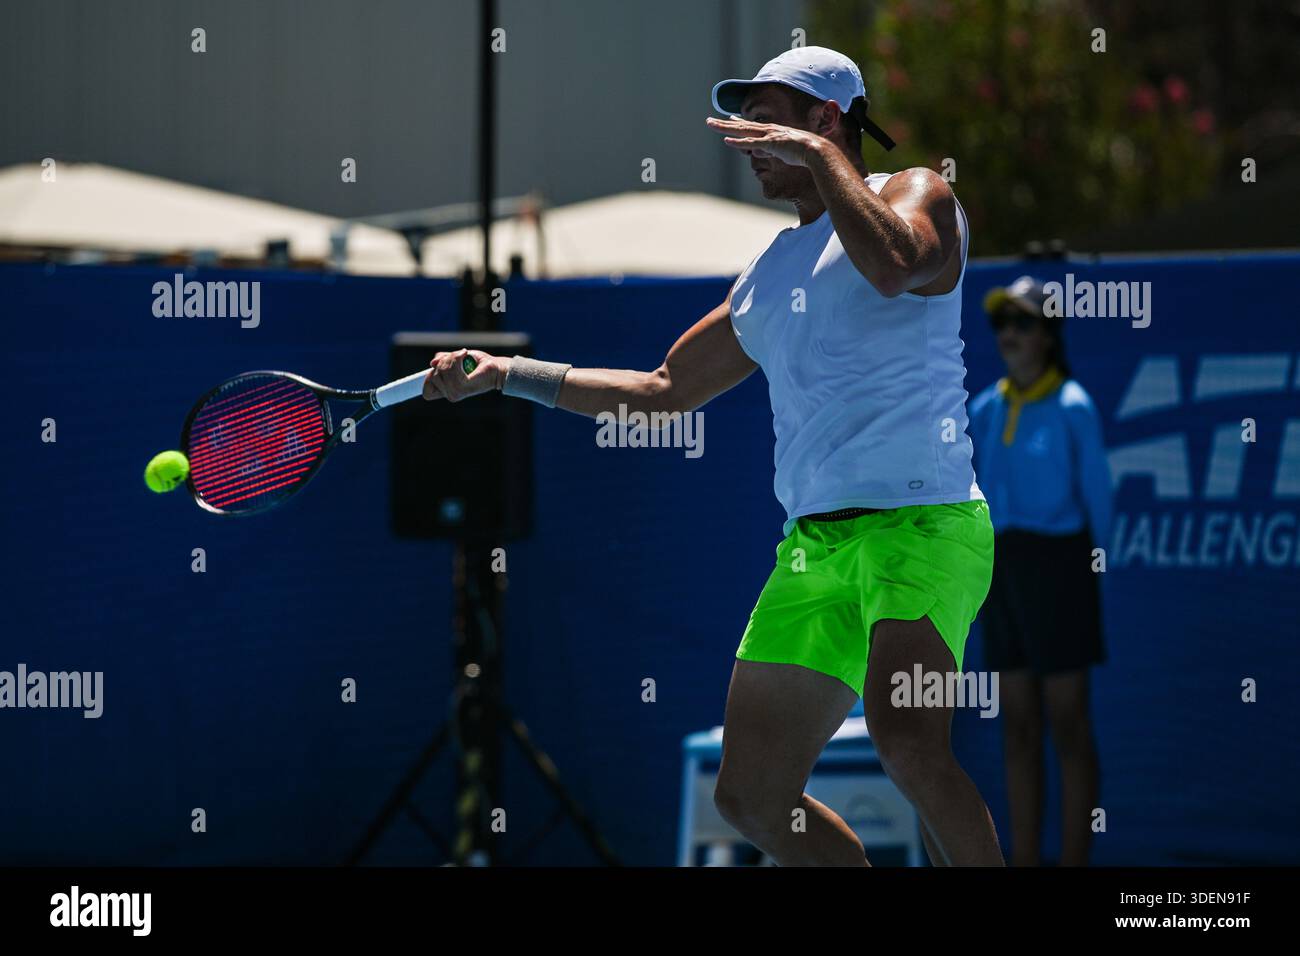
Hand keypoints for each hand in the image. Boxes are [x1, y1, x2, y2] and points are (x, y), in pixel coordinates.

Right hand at [422, 348, 506, 401]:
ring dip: (451, 358)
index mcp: (447, 391)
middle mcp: (450, 394)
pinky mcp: (464, 387)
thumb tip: (432, 363)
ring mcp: (456, 393)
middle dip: (443, 362)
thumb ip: (443, 360)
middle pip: (432, 377)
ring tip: (463, 356)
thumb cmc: (478, 364)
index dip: (428, 379)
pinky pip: (451, 370)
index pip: (427, 393)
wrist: (496, 368)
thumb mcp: (456, 358)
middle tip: (458, 357)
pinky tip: (465, 356)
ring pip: (441, 372)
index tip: (438, 367)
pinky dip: (456, 358)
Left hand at [705, 115, 824, 166]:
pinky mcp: (771, 144)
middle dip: (724, 123)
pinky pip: (751, 143)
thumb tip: (767, 152)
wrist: (816, 151)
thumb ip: (774, 150)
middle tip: (709, 121)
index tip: (727, 119)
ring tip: (711, 125)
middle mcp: (768, 130)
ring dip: (725, 128)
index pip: (751, 125)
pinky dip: (738, 142)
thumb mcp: (785, 150)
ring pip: (742, 131)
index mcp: (772, 131)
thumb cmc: (803, 152)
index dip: (737, 122)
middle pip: (742, 126)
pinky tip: (726, 141)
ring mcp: (769, 136)